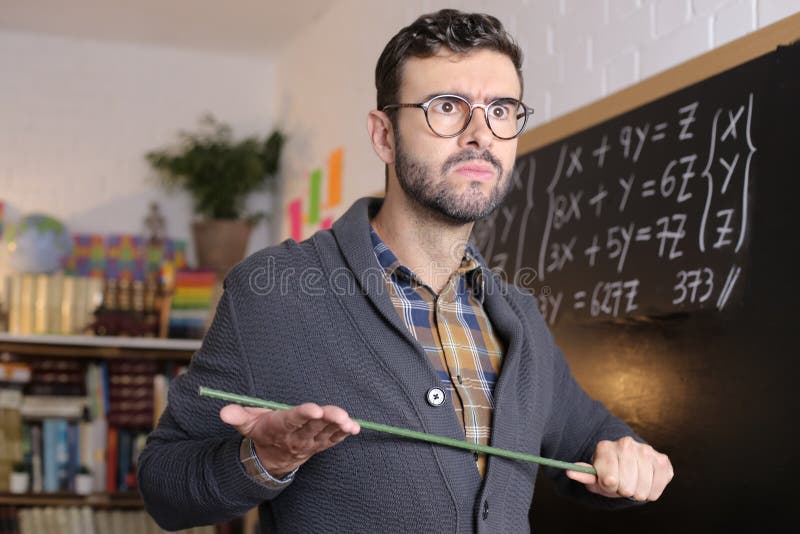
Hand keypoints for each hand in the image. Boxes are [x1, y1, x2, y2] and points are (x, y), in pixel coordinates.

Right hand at [220, 403, 360, 478]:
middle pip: (313, 426)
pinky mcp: (320, 444)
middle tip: (337, 412)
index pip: (292, 421)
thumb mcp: (246, 425)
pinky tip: (354, 427)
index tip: (313, 408)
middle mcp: (296, 436)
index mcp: (279, 428)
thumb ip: (237, 416)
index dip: (303, 415)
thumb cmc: (262, 432)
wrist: (272, 459)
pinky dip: (344, 434)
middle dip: (326, 418)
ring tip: (348, 421)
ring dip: (338, 427)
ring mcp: (310, 442)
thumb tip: (224, 411)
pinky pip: (334, 440)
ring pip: (325, 433)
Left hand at [565, 436, 672, 501]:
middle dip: (622, 490)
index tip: (607, 481)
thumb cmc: (609, 472)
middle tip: (621, 483)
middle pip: (627, 487)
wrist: (629, 463)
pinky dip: (651, 492)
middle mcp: (626, 444)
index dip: (608, 487)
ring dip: (637, 493)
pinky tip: (645, 483)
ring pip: (642, 490)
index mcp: (605, 447)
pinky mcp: (662, 460)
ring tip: (632, 483)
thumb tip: (570, 472)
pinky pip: (657, 488)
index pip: (609, 480)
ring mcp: (646, 450)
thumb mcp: (595, 476)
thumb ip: (584, 475)